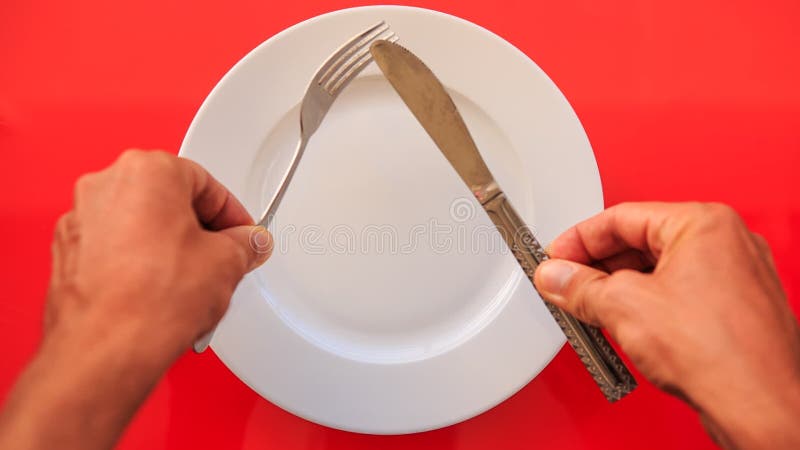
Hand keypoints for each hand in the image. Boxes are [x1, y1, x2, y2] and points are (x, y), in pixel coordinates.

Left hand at [0, 150, 271, 449]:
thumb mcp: (227, 263)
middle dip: (198, 231)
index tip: (242, 234)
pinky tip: (160, 293)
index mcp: (148, 171)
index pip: (206, 184)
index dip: (231, 215)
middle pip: (169, 200)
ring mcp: (81, 218)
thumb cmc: (152, 300)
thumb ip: (244, 245)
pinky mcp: (68, 252)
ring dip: (168, 248)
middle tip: (221, 258)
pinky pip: (115, 247)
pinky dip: (139, 264)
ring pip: (140, 224)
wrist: (106, 348)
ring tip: (191, 283)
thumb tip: (249, 244)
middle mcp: (106, 186)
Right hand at [534, 202, 799, 448]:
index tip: (556, 259)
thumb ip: (581, 287)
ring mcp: (734, 276)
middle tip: (566, 285)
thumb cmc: (720, 353)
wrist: (761, 406)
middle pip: (640, 243)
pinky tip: (624, 326)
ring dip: (619, 290)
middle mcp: (725, 243)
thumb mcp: (624, 307)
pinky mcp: (734, 309)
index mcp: (703, 223)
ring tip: (590, 310)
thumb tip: (557, 277)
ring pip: (658, 271)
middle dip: (598, 268)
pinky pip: (677, 295)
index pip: (622, 218)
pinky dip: (646, 307)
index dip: (579, 240)